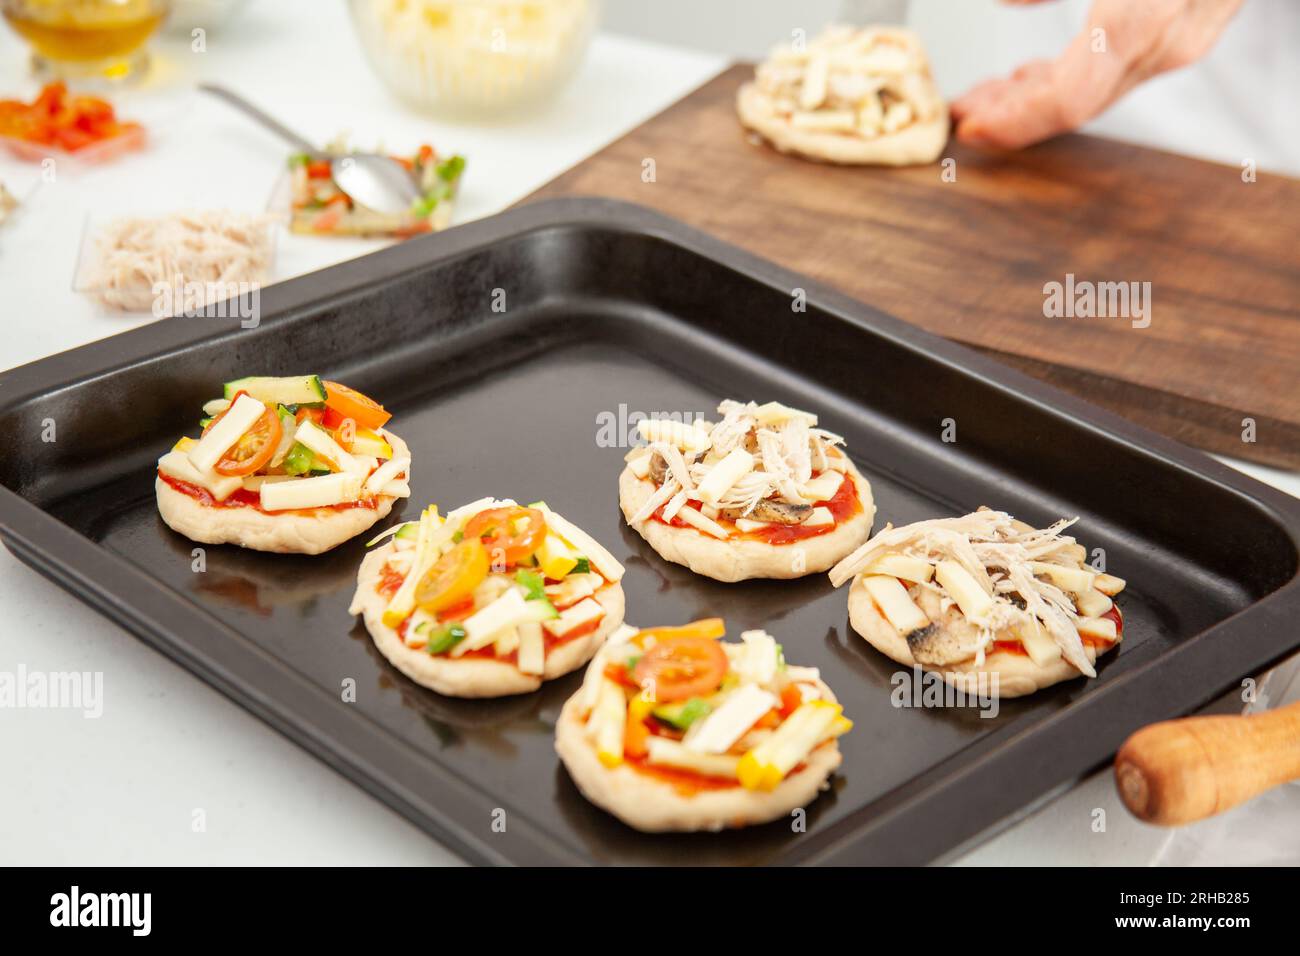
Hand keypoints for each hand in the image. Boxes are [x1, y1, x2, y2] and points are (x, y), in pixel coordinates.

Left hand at [950, 0, 1244, 148]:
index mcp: (1143, 18)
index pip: (1068, 101)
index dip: (1015, 122)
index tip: (969, 128)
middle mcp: (1168, 41)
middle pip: (1076, 104)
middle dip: (1012, 113)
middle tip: (962, 111)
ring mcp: (1182, 37)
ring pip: (1095, 89)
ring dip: (1034, 96)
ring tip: (985, 95)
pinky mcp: (1187, 25)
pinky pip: (1116, 68)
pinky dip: (1067, 74)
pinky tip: (1030, 73)